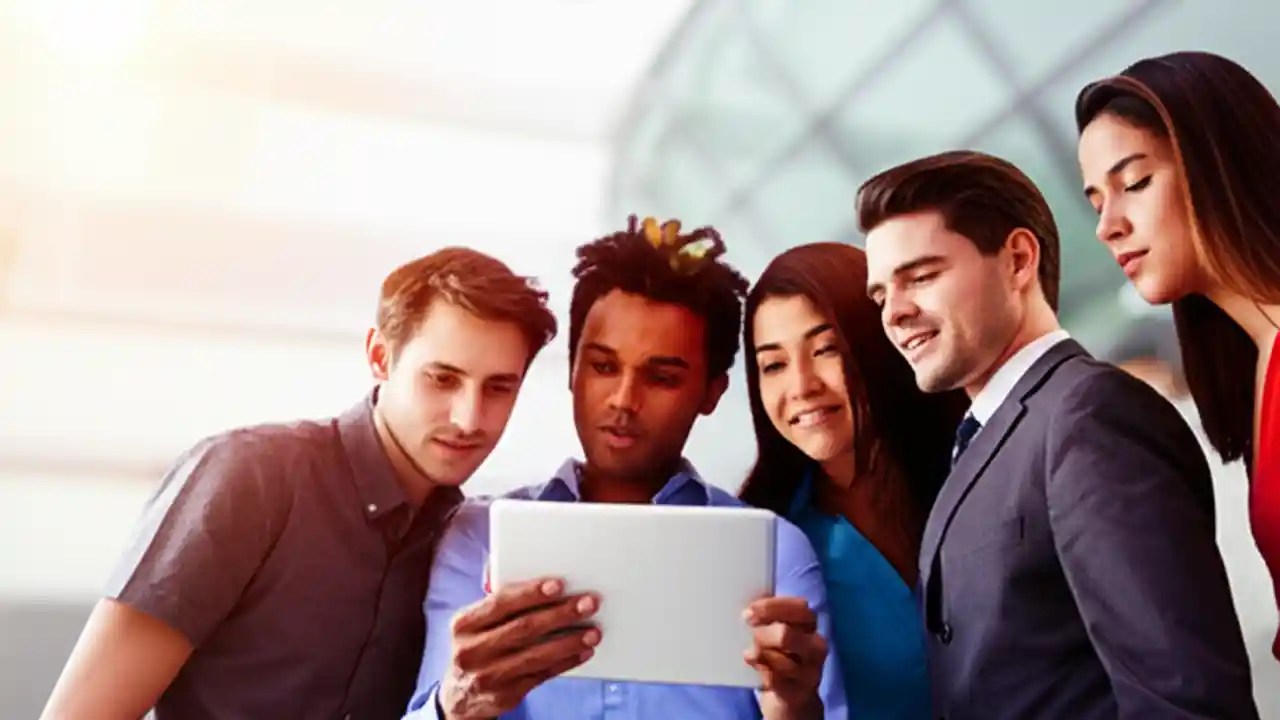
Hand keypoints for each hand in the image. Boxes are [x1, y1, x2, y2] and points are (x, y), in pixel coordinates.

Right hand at [439, 577, 600, 719]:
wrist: (461, 695)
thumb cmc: (478, 646)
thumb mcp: (476, 624)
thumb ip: (500, 602)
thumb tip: (538, 580)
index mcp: (464, 625)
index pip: (500, 603)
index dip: (531, 593)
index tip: (559, 584)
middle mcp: (471, 651)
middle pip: (523, 628)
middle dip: (560, 614)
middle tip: (588, 604)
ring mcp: (488, 676)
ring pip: (536, 655)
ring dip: (569, 641)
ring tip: (593, 631)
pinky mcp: (506, 695)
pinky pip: (542, 675)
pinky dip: (565, 662)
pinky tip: (583, 651)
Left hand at [743, 597, 826, 719]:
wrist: (793, 696)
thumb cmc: (779, 653)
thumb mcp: (777, 630)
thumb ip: (767, 616)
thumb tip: (746, 606)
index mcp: (809, 624)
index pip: (798, 607)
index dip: (771, 607)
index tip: (748, 613)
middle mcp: (816, 646)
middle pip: (785, 635)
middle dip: (762, 635)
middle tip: (751, 636)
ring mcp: (811, 671)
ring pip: (780, 660)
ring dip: (760, 656)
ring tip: (750, 655)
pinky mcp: (800, 692)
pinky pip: (776, 680)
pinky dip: (763, 673)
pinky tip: (757, 670)